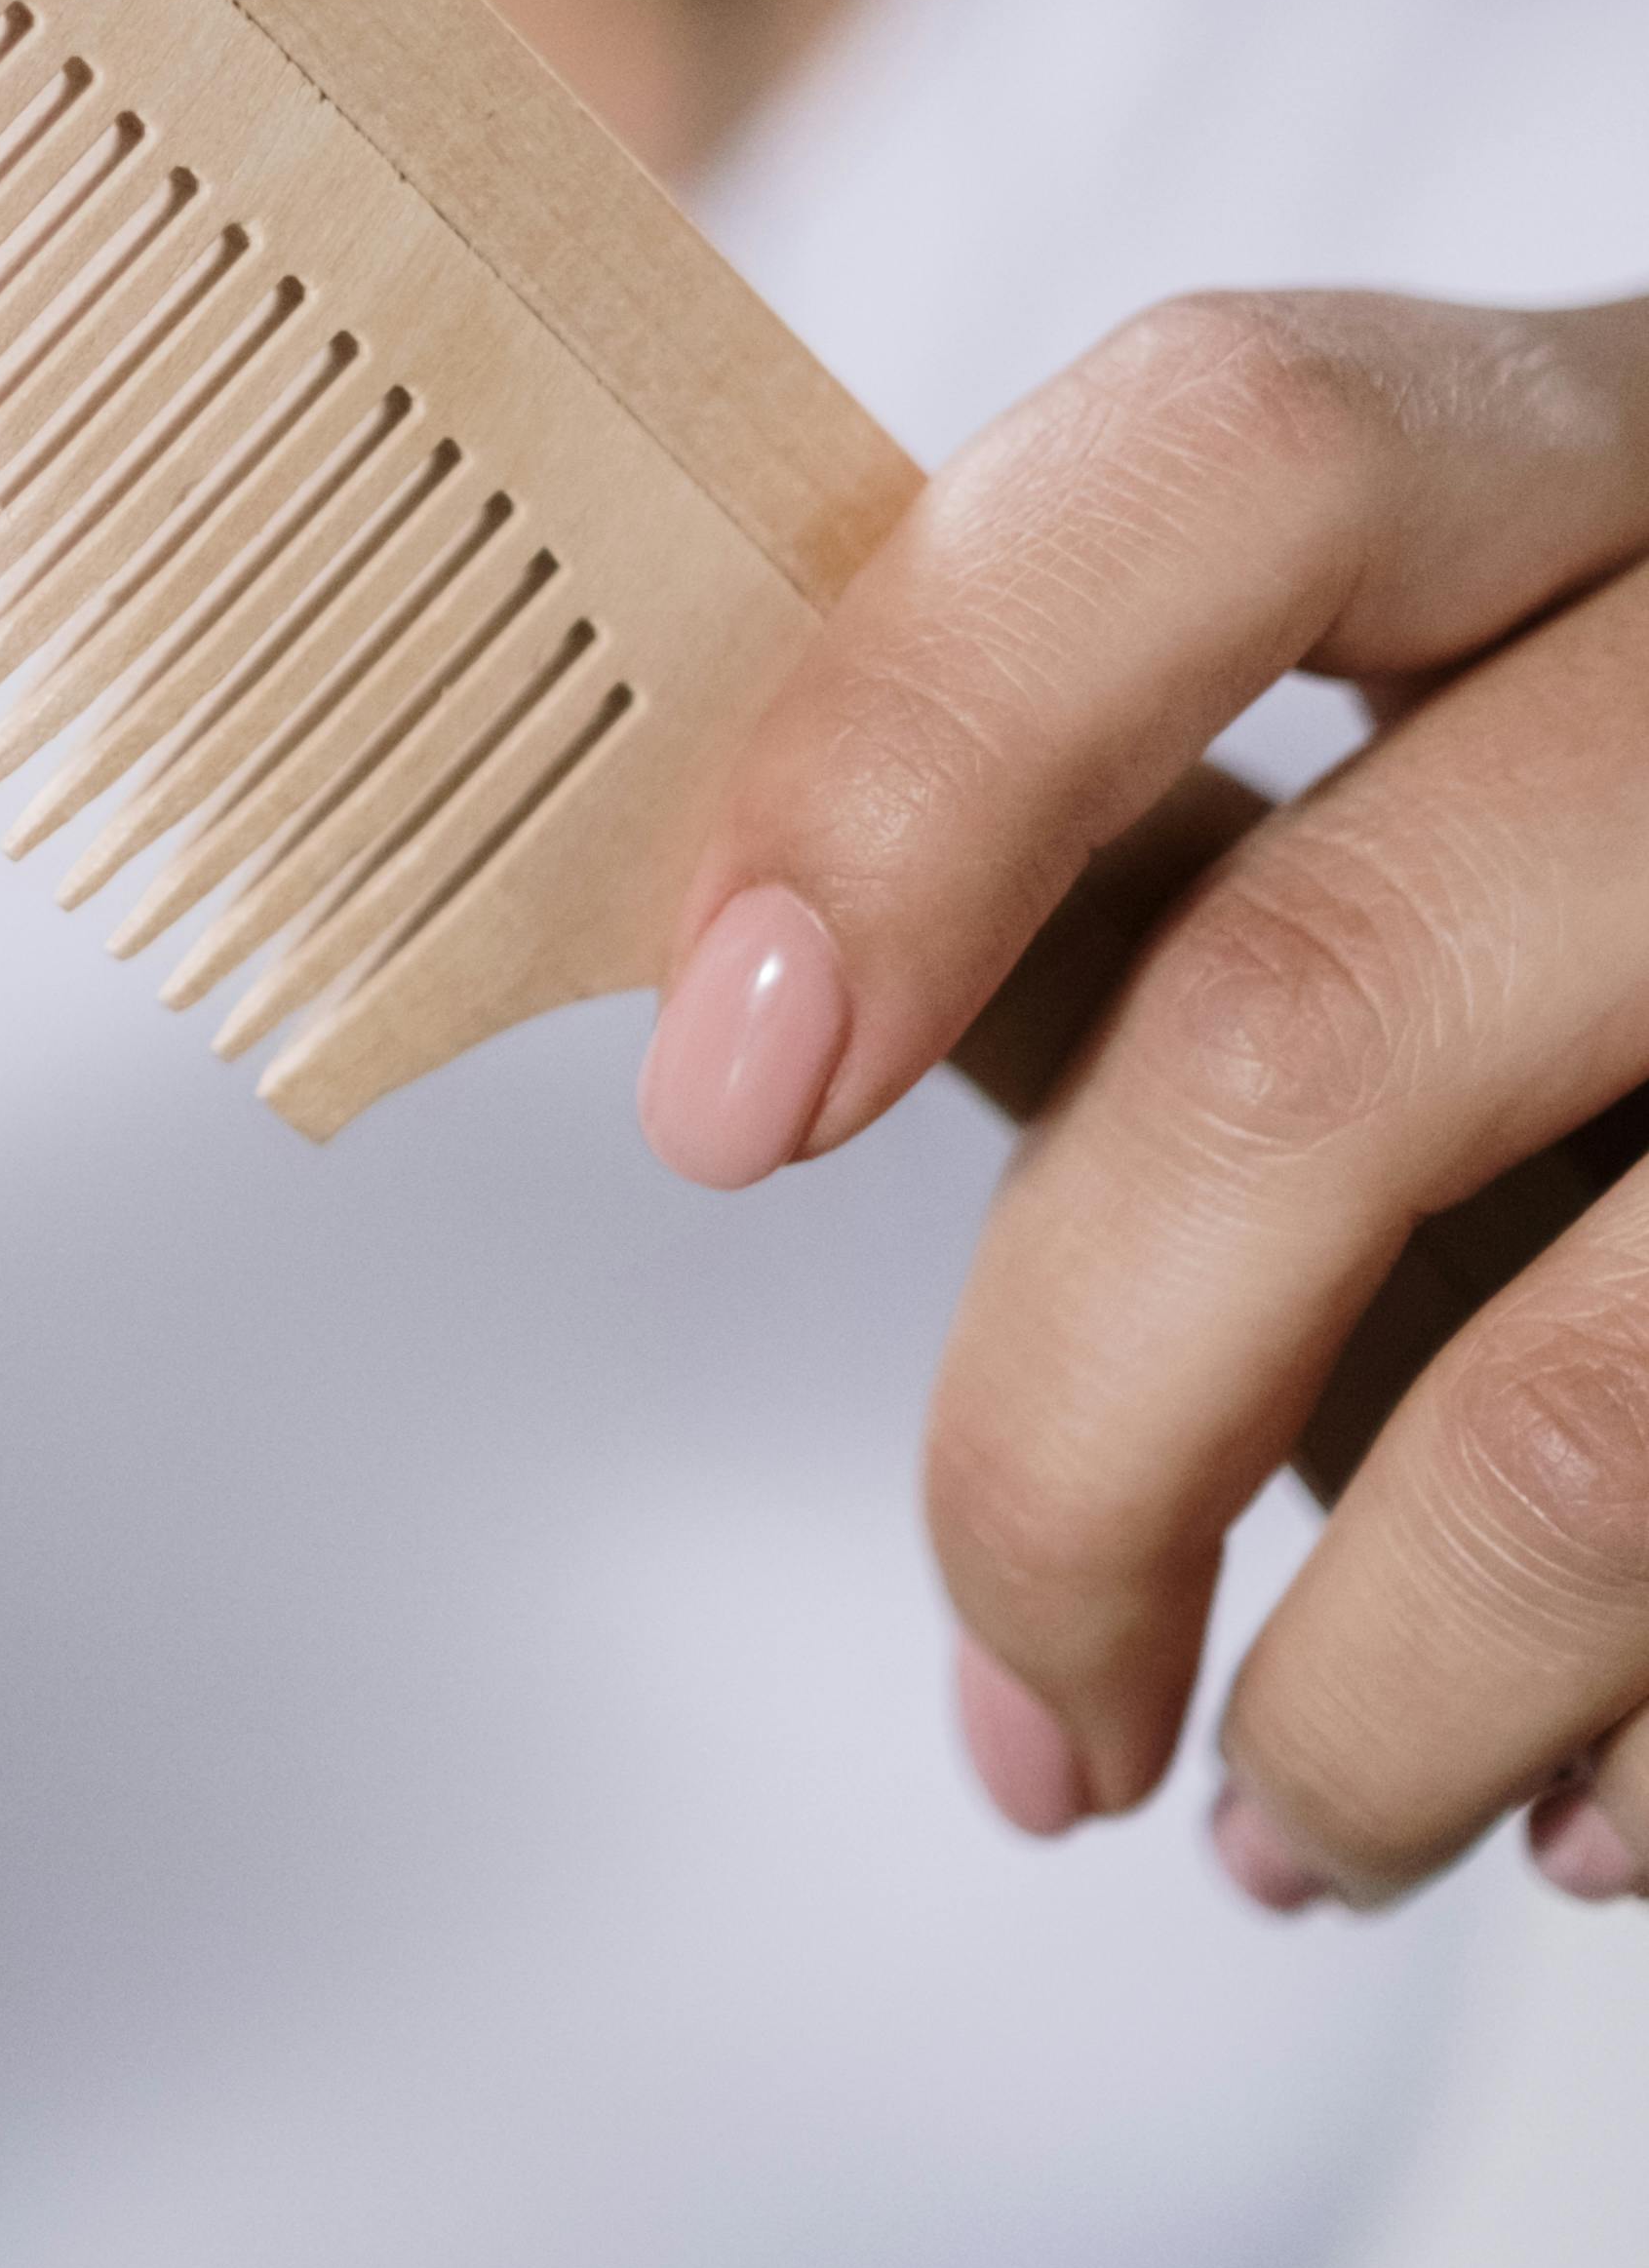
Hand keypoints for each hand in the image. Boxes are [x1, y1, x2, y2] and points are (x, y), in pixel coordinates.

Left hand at [638, 288, 1648, 1915]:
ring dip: (1352, 1699)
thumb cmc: (1638, 917)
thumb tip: (741, 987)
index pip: (1225, 459)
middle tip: (1012, 1689)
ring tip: (1265, 1826)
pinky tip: (1553, 1812)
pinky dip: (1623, 1766)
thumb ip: (1136, 840)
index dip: (917, 758)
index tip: (711, 1086)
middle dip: (1064, 1435)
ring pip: (1584, 1401)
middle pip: (1318, 1005)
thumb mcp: (1446, 774)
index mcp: (1599, 441)